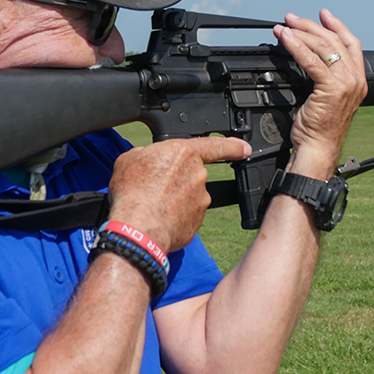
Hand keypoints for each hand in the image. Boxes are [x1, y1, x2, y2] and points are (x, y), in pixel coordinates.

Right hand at [108, 136, 250, 252]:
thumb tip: (146, 158)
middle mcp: (198, 175)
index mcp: (185, 153)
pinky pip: (187, 215)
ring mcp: (201, 200)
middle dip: (176, 180)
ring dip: (174, 200)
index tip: (243, 148)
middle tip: (154, 187)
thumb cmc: (133, 192)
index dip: (232, 146)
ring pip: (189, 196)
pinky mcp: (197, 221)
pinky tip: (158, 218)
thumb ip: (146, 154)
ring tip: (152, 205)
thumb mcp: (130, 159)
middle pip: (192, 174)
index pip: (216, 145)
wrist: (138, 228)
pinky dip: (174, 217)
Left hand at [272, 10, 367, 177]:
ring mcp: (346, 83)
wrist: (318, 148)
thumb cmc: (319, 128)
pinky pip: (311, 61)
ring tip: (284, 27)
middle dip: (311, 26)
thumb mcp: (326, 97)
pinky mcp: (332, 88)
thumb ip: (326, 76)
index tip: (323, 14)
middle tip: (292, 19)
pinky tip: (285, 39)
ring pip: (323, 47)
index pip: (351, 43)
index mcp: (358, 80)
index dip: (337, 26)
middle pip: (334, 41)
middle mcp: (356, 79)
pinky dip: (296, 47)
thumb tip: (310, 56)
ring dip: (300, 33)